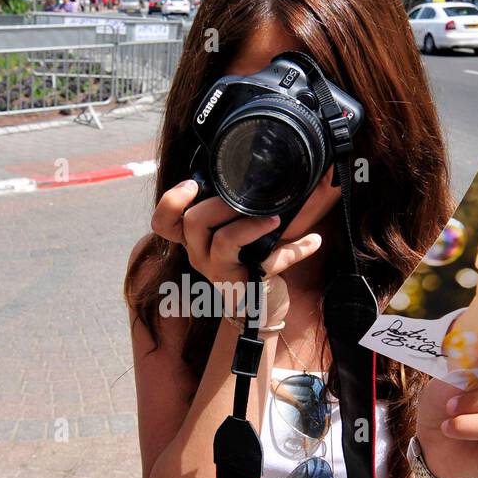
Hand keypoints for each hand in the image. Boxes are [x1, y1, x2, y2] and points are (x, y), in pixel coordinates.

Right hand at [151, 178, 322, 300]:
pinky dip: (295, 251)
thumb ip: (239, 208)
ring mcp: (219, 271)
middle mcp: (199, 254)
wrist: (256, 307)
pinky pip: (269, 265)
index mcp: (193, 239)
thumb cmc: (243, 262)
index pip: (164, 222)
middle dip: (219, 204)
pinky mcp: (244, 285)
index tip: (192, 184)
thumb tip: (276, 170)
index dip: (171, 202)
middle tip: (244, 198)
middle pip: (193, 223)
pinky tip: (313, 241)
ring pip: (222, 242)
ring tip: (275, 219)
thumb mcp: (232, 234)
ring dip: (250, 226)